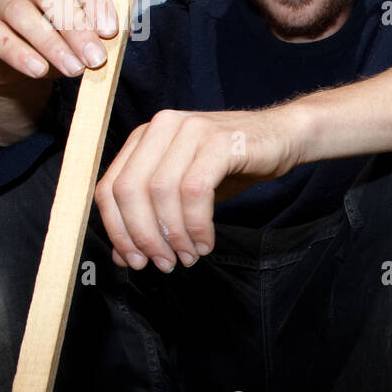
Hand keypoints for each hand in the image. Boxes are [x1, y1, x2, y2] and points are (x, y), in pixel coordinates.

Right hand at [0, 0, 118, 147]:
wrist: (16, 68)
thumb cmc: (59, 45)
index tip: (110, 32)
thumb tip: (126, 35)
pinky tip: (38, 70)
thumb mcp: (83, 39)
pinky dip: (19, 54)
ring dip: (52, 44)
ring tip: (73, 69)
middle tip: (96, 59)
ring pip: (23, 14)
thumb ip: (101, 34)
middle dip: (77, 28)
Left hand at [94, 106, 301, 271]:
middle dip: (143, 236)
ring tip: (188, 256)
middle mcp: (161, 127)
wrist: (283, 137)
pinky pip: (196, 190)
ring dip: (174, 235)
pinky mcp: (219, 141)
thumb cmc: (233, 164)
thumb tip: (123, 257)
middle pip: (130, 190)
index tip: (134, 260)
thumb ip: (152, 217)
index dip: (116, 229)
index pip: (108, 187)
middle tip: (163, 263)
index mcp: (145, 137)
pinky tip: (206, 242)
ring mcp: (190, 131)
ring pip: (161, 192)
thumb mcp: (185, 191)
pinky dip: (197, 224)